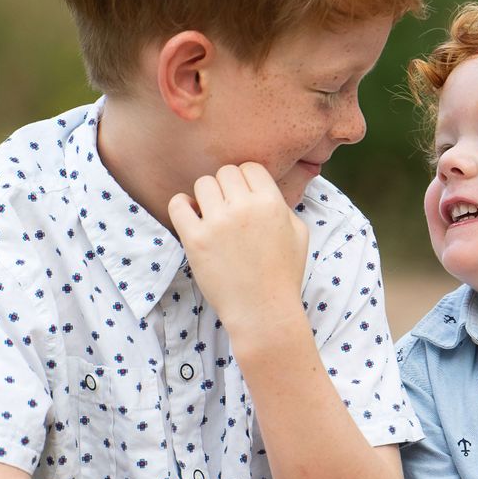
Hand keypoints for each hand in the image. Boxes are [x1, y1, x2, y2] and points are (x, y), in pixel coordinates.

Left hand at [168, 163, 308, 335]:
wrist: (263, 310)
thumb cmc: (283, 274)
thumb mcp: (299, 233)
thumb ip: (282, 205)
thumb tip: (263, 188)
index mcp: (271, 203)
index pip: (250, 167)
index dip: (247, 180)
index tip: (244, 197)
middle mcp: (244, 208)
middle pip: (225, 172)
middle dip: (227, 188)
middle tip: (229, 209)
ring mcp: (218, 223)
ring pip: (203, 184)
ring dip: (207, 197)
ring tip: (211, 216)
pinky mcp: (196, 240)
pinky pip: (178, 205)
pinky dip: (182, 206)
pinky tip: (191, 217)